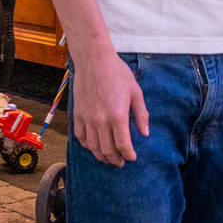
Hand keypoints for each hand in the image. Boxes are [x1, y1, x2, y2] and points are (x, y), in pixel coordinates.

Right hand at [71, 51, 148, 166]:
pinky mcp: (77, 114)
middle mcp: (101, 120)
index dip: (129, 155)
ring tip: (108, 158)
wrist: (94, 60)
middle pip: (107, 150)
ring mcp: (87, 118)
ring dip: (101, 156)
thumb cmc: (117, 73)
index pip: (123, 145)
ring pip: (93, 146)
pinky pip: (80, 136)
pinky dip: (87, 145)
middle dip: (116, 159)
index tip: (132, 157)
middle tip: (121, 162)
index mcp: (117, 116)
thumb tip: (145, 132)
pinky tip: (93, 145)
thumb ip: (141, 114)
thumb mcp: (135, 92)